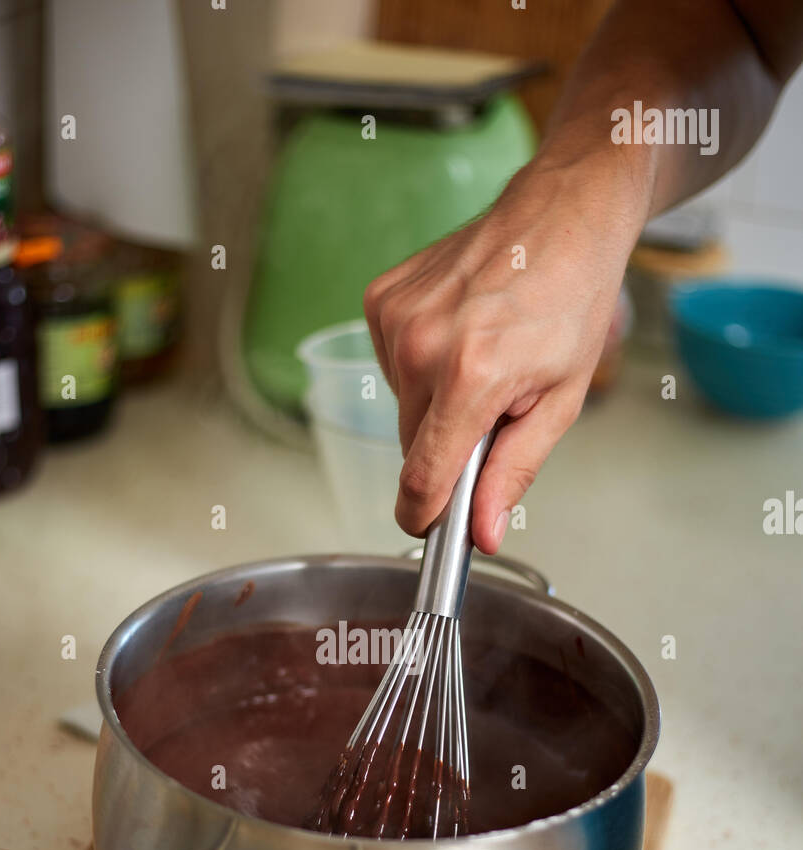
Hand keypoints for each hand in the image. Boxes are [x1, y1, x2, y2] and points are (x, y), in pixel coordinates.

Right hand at [364, 157, 642, 553]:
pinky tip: (458, 331)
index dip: (424, 515)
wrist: (563, 213)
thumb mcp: (561, 399)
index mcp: (472, 377)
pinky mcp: (381, 299)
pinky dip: (420, 363)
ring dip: (435, 401)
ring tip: (483, 356)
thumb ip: (514, 471)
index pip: (421, 478)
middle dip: (448, 444)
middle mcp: (422, 346)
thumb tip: (482, 531)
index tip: (431, 526)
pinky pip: (391, 364)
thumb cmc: (572, 299)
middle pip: (412, 445)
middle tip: (496, 407)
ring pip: (401, 405)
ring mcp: (396, 318)